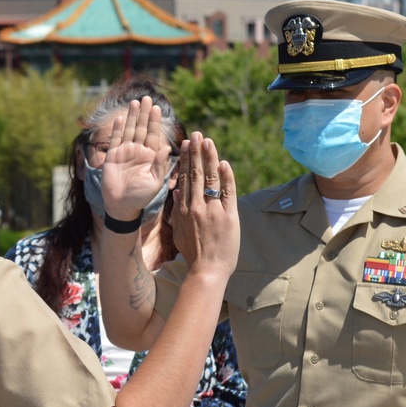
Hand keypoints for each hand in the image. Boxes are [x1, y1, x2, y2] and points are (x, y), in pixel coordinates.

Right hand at [101, 96, 172, 220]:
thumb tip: (167, 147)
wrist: (121, 206)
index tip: (157, 108)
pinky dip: (117, 129)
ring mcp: (125, 153)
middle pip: (142, 128)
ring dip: (133, 117)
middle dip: (145, 114)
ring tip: (135, 102)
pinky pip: (116, 139)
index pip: (154, 135)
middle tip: (147, 98)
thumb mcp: (155, 182)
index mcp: (151, 157)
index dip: (155, 121)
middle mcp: (139, 152)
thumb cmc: (141, 197)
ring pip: (130, 130)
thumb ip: (161, 165)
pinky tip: (121, 118)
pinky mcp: (113, 156)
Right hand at [172, 132, 238, 279]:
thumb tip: (176, 193)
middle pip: (195, 174)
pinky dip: (226, 177)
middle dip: (196, 152)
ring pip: (210, 179)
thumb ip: (177, 212)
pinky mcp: (229, 217)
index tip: (186, 145)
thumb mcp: (178, 233)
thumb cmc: (193, 255)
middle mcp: (197, 207)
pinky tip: (223, 163)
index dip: (185, 160)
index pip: (184, 179)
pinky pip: (228, 192)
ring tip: (208, 141)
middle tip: (197, 134)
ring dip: (209, 158)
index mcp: (184, 211)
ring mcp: (213, 211)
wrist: (207, 272)